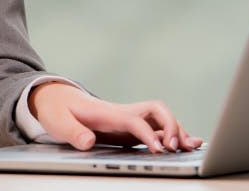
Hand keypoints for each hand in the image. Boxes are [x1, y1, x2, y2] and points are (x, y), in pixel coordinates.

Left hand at [28, 82, 203, 152]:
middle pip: (156, 111)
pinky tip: (185, 145)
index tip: (158, 149)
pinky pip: (157, 130)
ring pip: (161, 119)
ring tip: (191, 148)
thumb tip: (88, 142)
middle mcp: (123, 113)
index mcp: (107, 112)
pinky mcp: (131, 128)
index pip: (134, 120)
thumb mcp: (58, 121)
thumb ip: (72, 132)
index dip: (148, 134)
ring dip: (177, 131)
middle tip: (176, 148)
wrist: (57, 99)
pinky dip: (173, 136)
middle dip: (171, 126)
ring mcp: (129, 119)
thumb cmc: (58, 110)